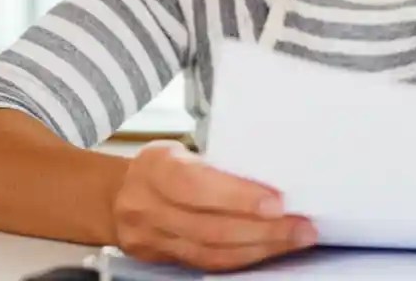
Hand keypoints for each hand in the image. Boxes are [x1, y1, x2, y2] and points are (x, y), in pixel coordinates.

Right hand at [112, 141, 317, 270]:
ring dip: (259, 248)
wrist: (114, 196)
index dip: (237, 197)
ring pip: (211, 251)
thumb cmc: (159, 167)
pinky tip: (267, 251)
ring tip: (294, 239)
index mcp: (154, 167)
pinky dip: (241, 259)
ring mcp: (151, 238)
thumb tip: (274, 173)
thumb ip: (216, 163)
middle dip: (263, 229)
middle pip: (208, 227)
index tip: (277, 201)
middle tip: (301, 226)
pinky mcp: (159, 259)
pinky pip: (206, 264)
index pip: (196, 186)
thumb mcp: (179, 150)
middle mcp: (147, 205)